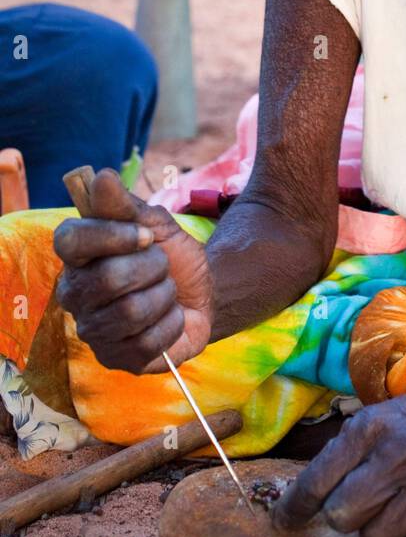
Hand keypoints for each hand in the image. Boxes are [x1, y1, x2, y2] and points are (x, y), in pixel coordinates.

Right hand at [54, 168, 212, 373]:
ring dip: (163, 296)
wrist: (204, 292)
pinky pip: (145, 342)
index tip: (145, 235)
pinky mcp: (116, 358)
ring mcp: (93, 329)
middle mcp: (76, 293)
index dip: (110, 235)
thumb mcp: (156, 223)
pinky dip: (170, 325)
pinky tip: (171, 318)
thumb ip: (125, 204)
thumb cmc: (171, 255)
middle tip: (162, 267)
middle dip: (151, 268)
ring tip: (167, 292)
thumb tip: (101, 177)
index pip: (70, 240)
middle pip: (107, 279)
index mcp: (78, 255)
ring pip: (129, 312)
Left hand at [272, 379, 405, 536]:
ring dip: (381, 527)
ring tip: (397, 502)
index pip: (318, 478)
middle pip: (343, 515)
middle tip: (360, 503)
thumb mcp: (384, 415)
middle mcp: (397, 452)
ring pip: (378, 535)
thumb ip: (350, 449)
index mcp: (372, 426)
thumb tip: (310, 492)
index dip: (295, 507)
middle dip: (345, 516)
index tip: (284, 521)